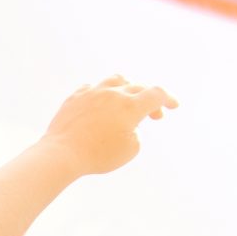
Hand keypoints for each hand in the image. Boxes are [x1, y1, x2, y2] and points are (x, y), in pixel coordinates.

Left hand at [41, 75, 178, 174]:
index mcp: (130, 106)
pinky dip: (103, 94)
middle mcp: (113, 93)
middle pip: (138, 88)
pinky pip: (93, 88)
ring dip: (128, 89)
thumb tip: (128, 124)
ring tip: (129, 100)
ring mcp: (92, 92)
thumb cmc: (98, 155)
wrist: (63, 153)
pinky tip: (102, 102)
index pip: (156, 95)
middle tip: (155, 117)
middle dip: (149, 101)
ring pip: (116, 80)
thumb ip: (136, 132)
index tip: (174, 106)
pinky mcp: (75, 97)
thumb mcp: (130, 150)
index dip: (169, 99)